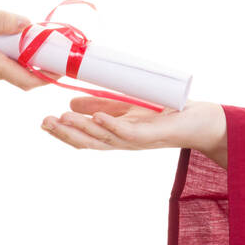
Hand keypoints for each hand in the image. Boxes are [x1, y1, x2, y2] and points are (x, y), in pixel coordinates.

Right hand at [42, 97, 227, 168]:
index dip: (64, 132)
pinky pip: (128, 133)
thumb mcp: (128, 106)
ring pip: (104, 138)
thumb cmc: (165, 114)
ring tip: (62, 117)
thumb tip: (71, 102)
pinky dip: (111, 125)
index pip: (85, 137)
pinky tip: (97, 117)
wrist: (200, 120)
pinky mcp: (152, 135)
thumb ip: (102, 104)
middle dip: (65, 133)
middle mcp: (123, 141)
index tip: (44, 122)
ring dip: (82, 128)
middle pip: (88, 142)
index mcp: (116, 135)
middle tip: (44, 122)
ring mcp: (137, 140)